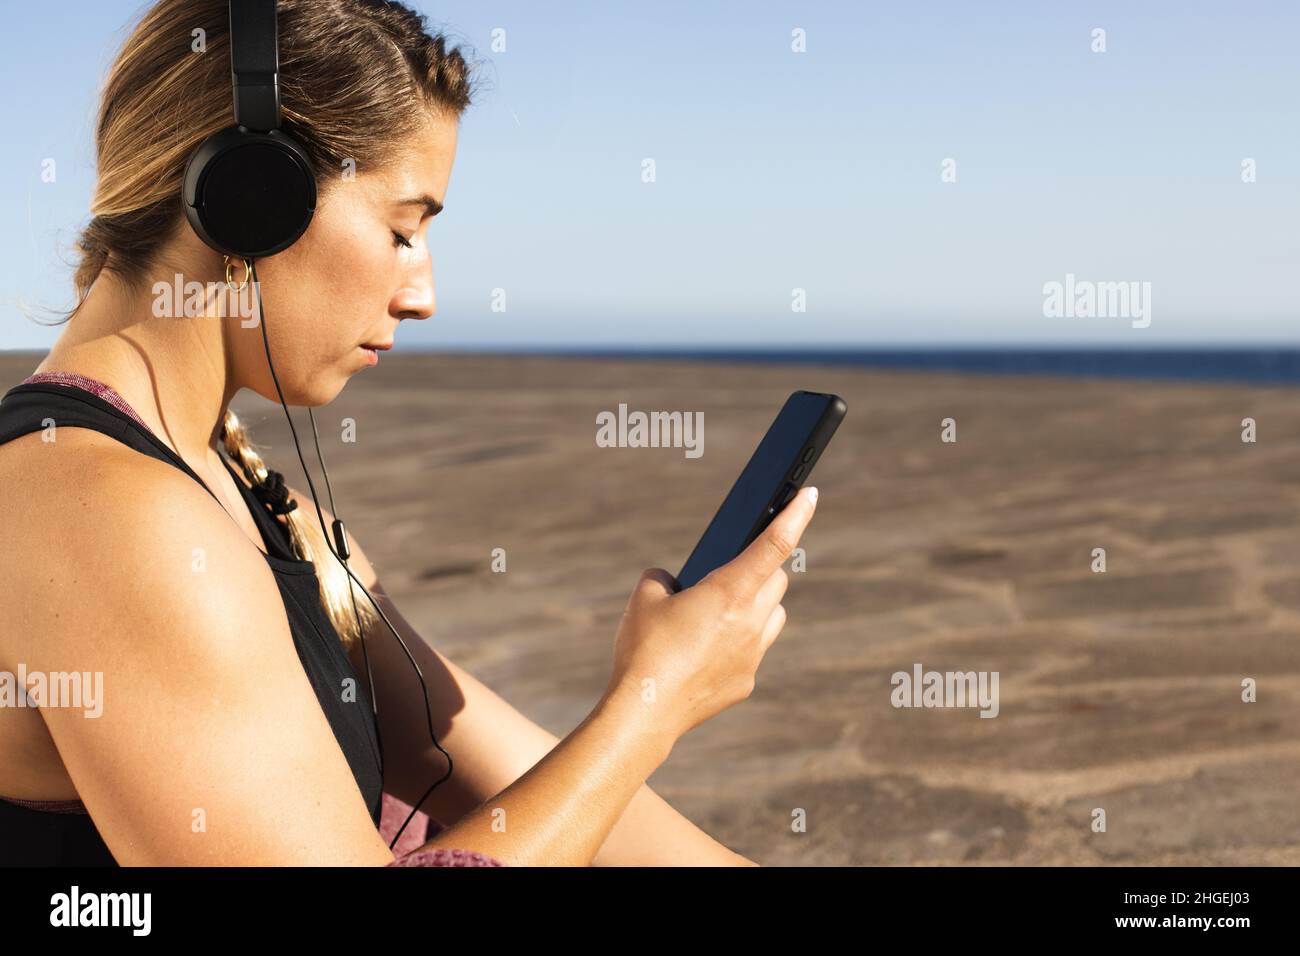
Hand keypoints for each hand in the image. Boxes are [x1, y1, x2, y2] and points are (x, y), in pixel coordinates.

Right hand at [606, 486, 818, 743]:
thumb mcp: (644, 598)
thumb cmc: (643, 649)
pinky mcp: (747, 680)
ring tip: (722, 610)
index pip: (774, 543)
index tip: (811, 494)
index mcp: (729, 591)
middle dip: (761, 568)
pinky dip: (741, 641)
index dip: (797, 514)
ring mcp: (753, 653)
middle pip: (776, 580)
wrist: (645, 711)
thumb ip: (662, 578)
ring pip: (773, 615)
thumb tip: (673, 582)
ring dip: (757, 604)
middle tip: (733, 569)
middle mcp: (751, 620)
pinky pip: (755, 649)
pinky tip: (709, 650)